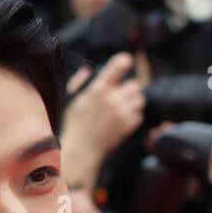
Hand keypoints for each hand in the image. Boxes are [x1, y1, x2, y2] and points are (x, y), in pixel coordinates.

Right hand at [60, 53, 146, 189]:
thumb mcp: (71, 100)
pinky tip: (120, 120)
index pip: (121, 64)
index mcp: (98, 89)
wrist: (81, 150)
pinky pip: (139, 114)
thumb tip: (87, 70)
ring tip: (121, 107)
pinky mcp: (128, 126)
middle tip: (120, 95)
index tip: (125, 64)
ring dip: (133, 102)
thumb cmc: (73, 125)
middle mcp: (113, 99)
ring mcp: (122, 113)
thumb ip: (79, 82)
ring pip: (140, 99)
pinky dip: (133, 116)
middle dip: (128, 88)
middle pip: (135, 84)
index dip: (125, 62)